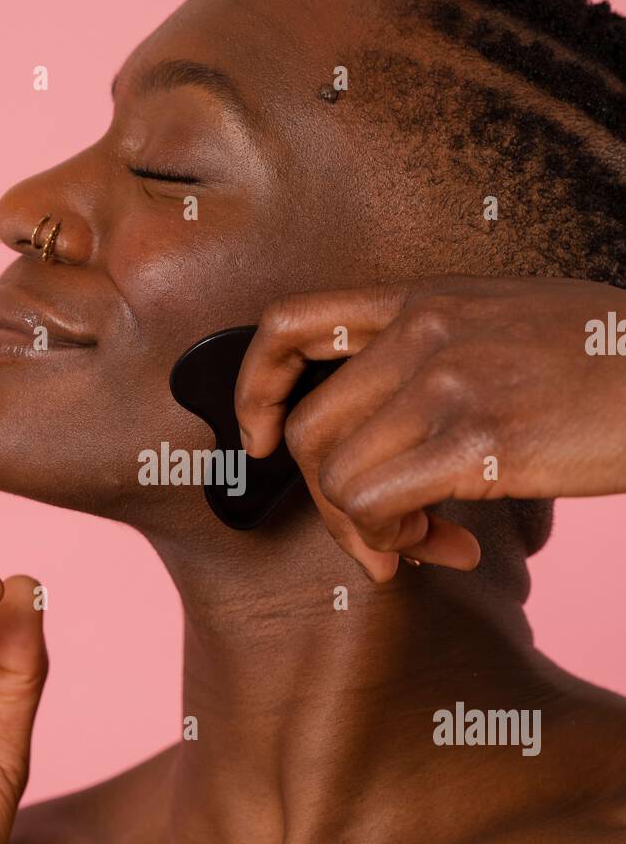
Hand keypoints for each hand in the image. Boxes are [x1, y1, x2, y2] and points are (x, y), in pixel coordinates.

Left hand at [235, 276, 625, 580]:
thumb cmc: (607, 360)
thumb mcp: (508, 322)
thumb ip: (436, 356)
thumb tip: (385, 435)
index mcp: (425, 298)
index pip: (290, 323)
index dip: (253, 388)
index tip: (256, 437)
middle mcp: (424, 329)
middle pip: (306, 429)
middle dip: (327, 501)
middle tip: (379, 533)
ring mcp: (448, 380)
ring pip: (335, 475)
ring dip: (368, 531)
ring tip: (423, 539)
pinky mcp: (479, 439)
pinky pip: (377, 504)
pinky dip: (394, 540)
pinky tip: (448, 546)